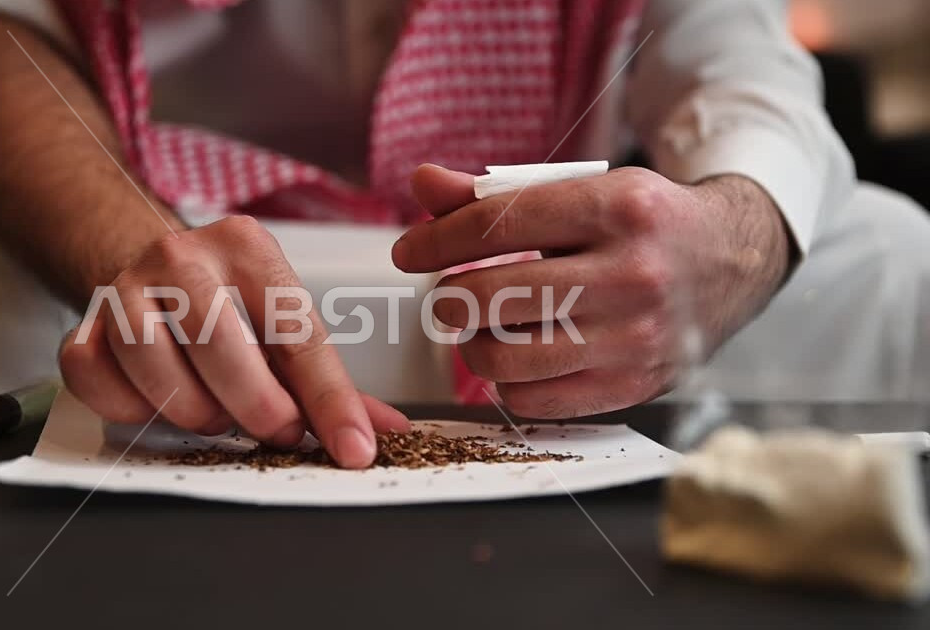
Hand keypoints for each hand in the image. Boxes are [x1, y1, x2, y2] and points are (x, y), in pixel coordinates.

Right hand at [60, 215, 409, 467]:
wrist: (144, 265)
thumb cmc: (225, 302)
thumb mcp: (281, 322)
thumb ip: (325, 379)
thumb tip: (378, 431)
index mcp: (246, 248)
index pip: (297, 333)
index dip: (329, 400)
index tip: (351, 447)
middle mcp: (181, 256)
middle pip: (221, 346)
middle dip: (257, 407)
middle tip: (273, 429)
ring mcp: (123, 288)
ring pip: (156, 367)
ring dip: (194, 409)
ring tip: (214, 410)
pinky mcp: (81, 324)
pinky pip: (98, 380)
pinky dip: (131, 408)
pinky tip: (158, 401)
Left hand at [393, 165, 791, 417]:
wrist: (733, 261)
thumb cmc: (643, 223)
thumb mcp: (582, 190)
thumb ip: (498, 193)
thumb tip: (423, 184)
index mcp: (617, 207)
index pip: (497, 224)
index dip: (436, 241)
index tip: (409, 252)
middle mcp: (631, 273)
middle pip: (491, 295)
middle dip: (449, 297)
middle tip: (451, 294)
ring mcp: (635, 337)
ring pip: (505, 356)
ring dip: (472, 344)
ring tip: (481, 327)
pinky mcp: (634, 385)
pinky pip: (535, 399)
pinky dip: (507, 381)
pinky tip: (515, 357)